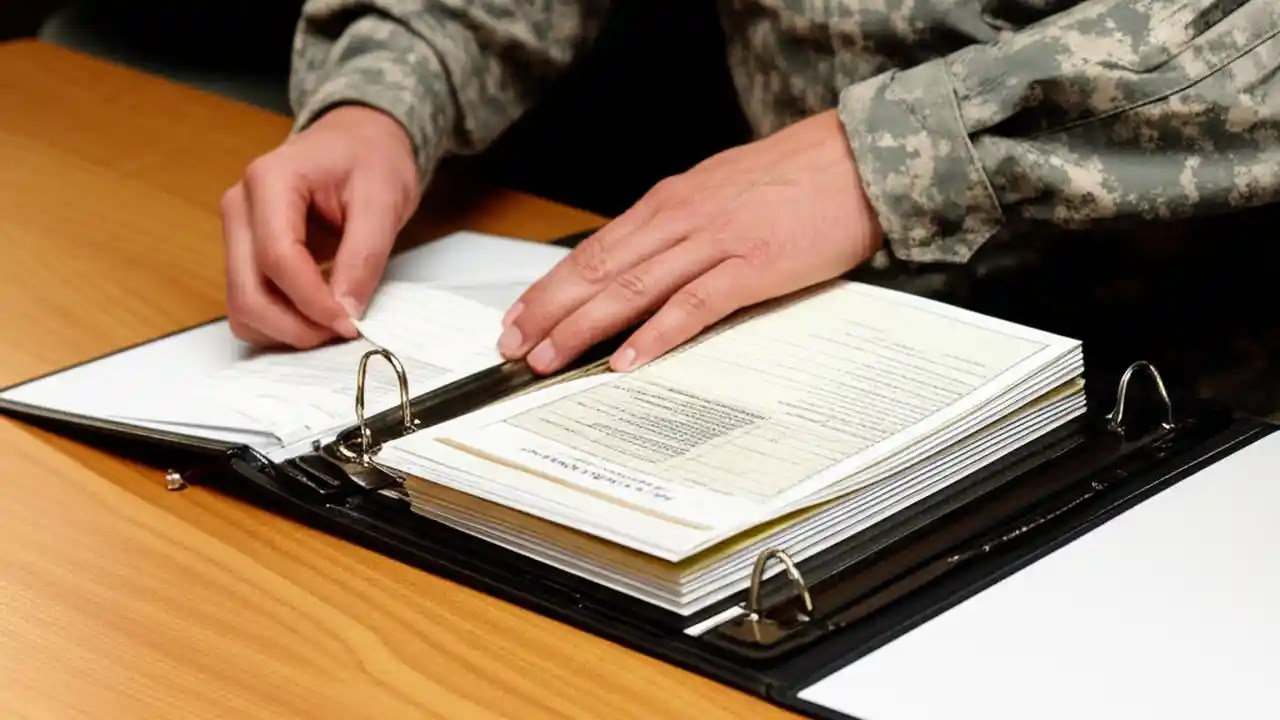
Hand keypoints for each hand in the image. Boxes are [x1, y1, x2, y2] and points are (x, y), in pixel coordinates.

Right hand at [220, 105, 419, 347]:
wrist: (358, 142)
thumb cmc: (370, 159)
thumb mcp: (383, 199)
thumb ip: (364, 255)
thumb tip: (347, 310)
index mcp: (270, 180)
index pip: (277, 258)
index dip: (312, 302)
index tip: (349, 323)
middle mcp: (241, 207)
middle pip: (248, 291)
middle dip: (296, 326)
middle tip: (343, 331)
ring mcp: (237, 233)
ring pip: (241, 306)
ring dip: (284, 330)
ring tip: (331, 324)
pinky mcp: (244, 255)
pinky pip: (249, 304)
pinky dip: (278, 324)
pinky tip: (314, 316)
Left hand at [497, 110, 883, 373]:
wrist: (854, 159)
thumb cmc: (790, 177)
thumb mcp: (718, 192)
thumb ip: (677, 226)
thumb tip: (637, 262)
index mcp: (669, 202)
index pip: (593, 249)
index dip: (550, 287)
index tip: (518, 316)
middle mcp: (680, 219)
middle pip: (599, 270)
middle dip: (550, 312)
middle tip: (515, 347)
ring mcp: (715, 242)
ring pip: (632, 288)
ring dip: (585, 327)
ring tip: (550, 359)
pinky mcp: (752, 266)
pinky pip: (694, 304)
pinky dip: (657, 334)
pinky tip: (628, 358)